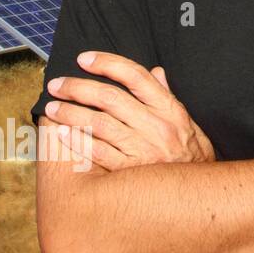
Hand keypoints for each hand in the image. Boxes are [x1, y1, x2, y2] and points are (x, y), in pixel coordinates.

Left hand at [43, 51, 215, 170]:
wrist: (200, 193)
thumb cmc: (192, 156)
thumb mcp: (188, 122)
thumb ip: (168, 97)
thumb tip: (156, 72)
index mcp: (170, 110)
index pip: (136, 76)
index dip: (108, 63)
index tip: (85, 59)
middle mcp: (157, 126)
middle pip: (110, 98)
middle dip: (78, 88)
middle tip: (57, 85)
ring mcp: (144, 148)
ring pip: (99, 123)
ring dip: (70, 113)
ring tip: (53, 108)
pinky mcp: (131, 171)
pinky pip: (98, 152)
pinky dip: (77, 142)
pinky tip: (62, 134)